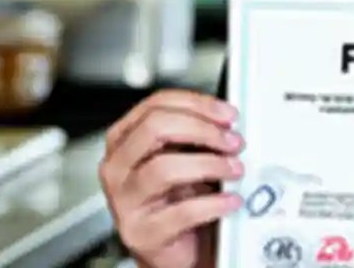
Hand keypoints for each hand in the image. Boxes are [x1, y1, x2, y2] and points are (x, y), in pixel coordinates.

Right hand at [99, 89, 245, 267]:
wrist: (180, 250)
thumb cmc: (181, 199)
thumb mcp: (184, 158)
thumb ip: (196, 136)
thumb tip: (228, 120)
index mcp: (124, 141)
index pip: (155, 106)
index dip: (196, 104)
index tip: (227, 114)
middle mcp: (117, 168)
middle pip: (155, 129)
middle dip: (203, 130)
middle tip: (233, 141)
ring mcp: (125, 203)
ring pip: (164, 168)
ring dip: (210, 164)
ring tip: (235, 170)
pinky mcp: (142, 234)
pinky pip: (181, 212)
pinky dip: (214, 204)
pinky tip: (231, 201)